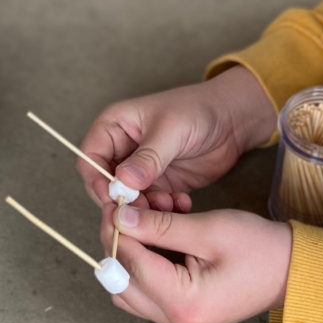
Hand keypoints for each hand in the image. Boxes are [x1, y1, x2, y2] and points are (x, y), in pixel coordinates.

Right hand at [78, 66, 275, 211]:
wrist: (233, 119)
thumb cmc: (199, 110)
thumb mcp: (171, 130)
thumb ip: (148, 157)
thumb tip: (124, 182)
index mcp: (114, 126)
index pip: (90, 158)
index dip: (97, 180)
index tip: (114, 198)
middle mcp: (122, 149)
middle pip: (104, 185)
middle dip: (122, 201)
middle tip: (142, 212)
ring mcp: (139, 170)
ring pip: (127, 200)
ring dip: (144, 209)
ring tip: (169, 204)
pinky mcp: (159, 185)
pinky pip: (149, 206)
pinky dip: (161, 211)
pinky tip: (180, 204)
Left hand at [99, 201, 292, 322]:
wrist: (292, 273)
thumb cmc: (259, 249)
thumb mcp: (208, 229)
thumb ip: (159, 226)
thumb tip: (120, 218)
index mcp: (183, 303)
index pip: (130, 264)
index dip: (116, 230)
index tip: (115, 203)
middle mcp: (175, 322)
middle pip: (120, 283)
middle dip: (118, 244)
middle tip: (127, 211)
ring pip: (127, 292)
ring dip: (129, 257)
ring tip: (146, 224)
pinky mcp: (182, 319)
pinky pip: (146, 296)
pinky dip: (144, 268)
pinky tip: (158, 240)